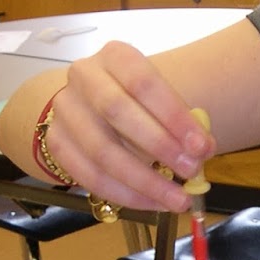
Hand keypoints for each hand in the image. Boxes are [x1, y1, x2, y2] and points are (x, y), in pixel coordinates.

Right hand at [34, 42, 214, 212]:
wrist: (92, 105)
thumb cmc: (139, 102)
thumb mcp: (162, 99)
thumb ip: (183, 122)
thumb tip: (202, 151)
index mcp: (115, 56)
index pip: (143, 82)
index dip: (174, 116)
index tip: (202, 146)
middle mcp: (84, 77)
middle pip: (117, 111)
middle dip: (159, 146)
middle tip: (191, 171)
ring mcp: (65, 110)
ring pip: (101, 151)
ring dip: (144, 180)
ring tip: (176, 198)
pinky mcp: (56, 143)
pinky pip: (89, 176)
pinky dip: (125, 195)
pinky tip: (152, 203)